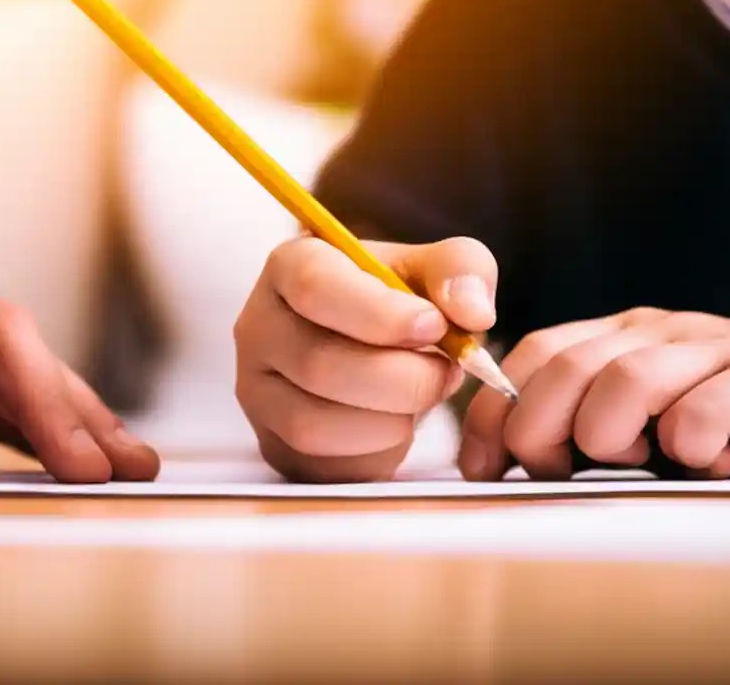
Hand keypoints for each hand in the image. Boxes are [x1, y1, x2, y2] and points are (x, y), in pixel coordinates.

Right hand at [235, 236, 498, 481]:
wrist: (367, 348)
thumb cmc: (394, 302)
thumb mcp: (430, 270)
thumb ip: (461, 270)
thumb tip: (473, 312)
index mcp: (289, 266)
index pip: (313, 286)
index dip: (379, 314)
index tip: (433, 327)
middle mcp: (259, 326)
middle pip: (318, 365)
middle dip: (402, 380)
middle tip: (446, 373)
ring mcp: (256, 389)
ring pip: (314, 423)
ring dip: (389, 421)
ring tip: (420, 399)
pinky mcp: (272, 441)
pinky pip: (321, 462)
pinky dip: (374, 451)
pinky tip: (395, 424)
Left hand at [460, 308, 729, 480]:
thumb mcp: (648, 418)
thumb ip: (587, 425)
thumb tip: (512, 464)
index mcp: (621, 337)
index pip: (531, 355)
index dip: (493, 412)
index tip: (480, 468)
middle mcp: (659, 333)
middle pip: (564, 367)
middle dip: (539, 432)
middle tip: (559, 474)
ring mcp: (715, 350)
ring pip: (624, 379)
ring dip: (611, 436)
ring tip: (642, 462)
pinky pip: (707, 406)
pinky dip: (691, 442)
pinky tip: (706, 461)